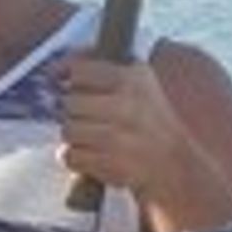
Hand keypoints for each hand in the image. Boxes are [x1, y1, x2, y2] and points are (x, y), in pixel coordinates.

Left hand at [55, 51, 189, 201]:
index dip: (64, 73)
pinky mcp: (110, 164)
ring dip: (75, 136)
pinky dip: (76, 158)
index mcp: (133, 80)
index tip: (57, 79)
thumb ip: (103, 67)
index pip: (80, 70)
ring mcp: (118, 137)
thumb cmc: (151, 121)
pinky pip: (70, 156)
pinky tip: (92, 155)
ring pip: (67, 130)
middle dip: (74, 111)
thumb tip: (59, 66)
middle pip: (69, 102)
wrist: (175, 165)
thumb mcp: (141, 82)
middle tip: (88, 116)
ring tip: (93, 137)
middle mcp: (126, 106)